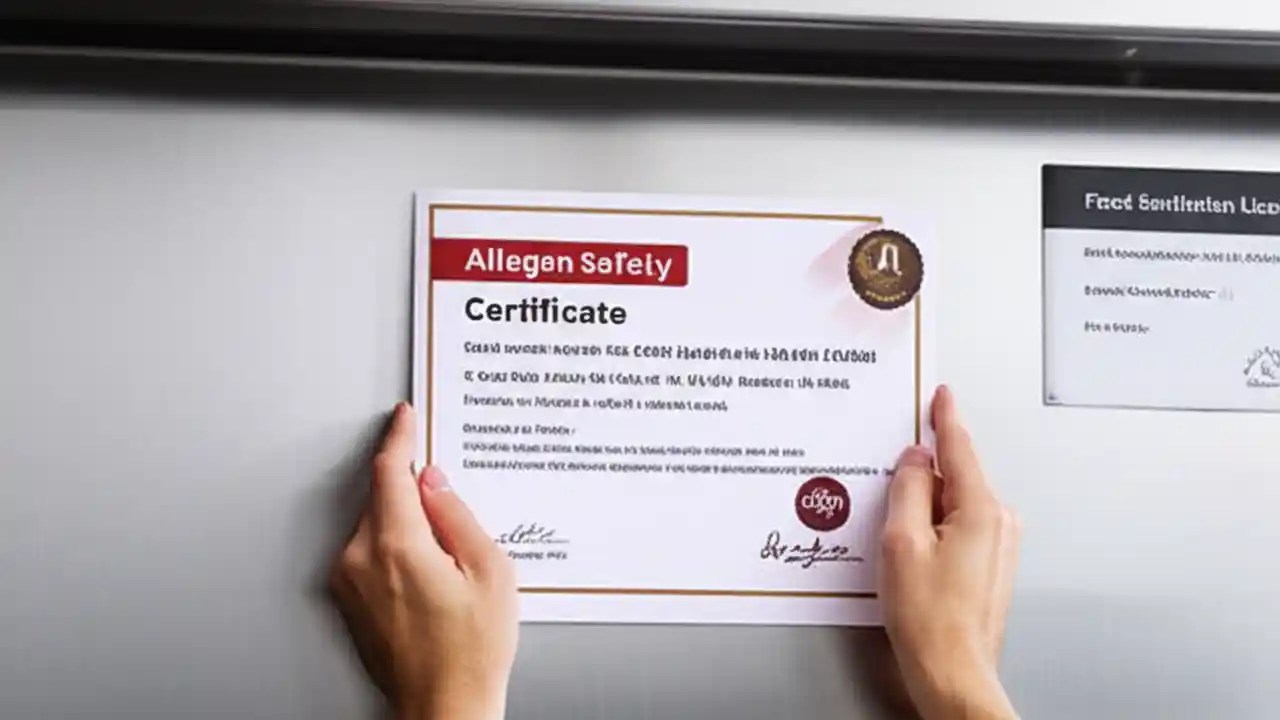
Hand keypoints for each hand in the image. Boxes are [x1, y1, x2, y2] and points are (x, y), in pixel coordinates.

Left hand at [330, 403, 517, 719]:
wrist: (444, 707)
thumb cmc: (470, 653)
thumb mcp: (490, 570)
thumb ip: (457, 515)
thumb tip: (435, 482)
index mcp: (396, 546)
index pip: (390, 472)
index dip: (400, 438)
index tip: (404, 418)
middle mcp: (361, 560)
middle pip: (381, 497)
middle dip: (412, 487)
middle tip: (450, 501)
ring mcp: (349, 583)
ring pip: (375, 525)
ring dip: (405, 520)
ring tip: (449, 558)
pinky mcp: (348, 601)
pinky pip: (369, 552)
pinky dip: (395, 546)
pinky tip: (430, 573)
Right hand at [880, 386, 1020, 719]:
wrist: (951, 670)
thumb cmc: (929, 619)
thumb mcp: (901, 542)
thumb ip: (906, 490)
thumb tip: (912, 462)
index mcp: (981, 509)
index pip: (958, 447)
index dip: (944, 417)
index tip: (941, 395)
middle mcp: (999, 521)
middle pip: (952, 477)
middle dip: (919, 483)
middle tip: (892, 513)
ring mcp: (998, 543)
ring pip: (952, 504)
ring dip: (924, 512)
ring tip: (901, 550)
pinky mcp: (991, 561)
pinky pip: (958, 526)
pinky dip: (933, 530)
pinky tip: (914, 559)